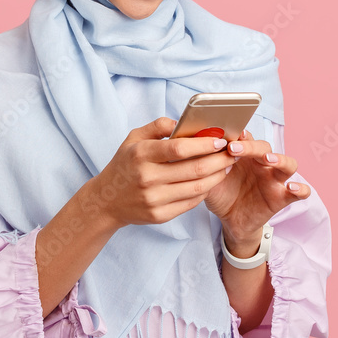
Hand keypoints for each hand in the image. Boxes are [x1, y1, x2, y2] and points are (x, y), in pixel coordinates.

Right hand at [87, 117, 235, 228]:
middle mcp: (147, 177)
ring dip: (217, 176)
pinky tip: (211, 181)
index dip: (204, 144)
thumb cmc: (124, 164)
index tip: (220, 140)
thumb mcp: (134, 138)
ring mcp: (153, 199)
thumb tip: (184, 122)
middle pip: (193, 169)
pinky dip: (205, 191)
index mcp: (141, 154)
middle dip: (218, 160)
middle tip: (231, 153)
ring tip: (226, 166)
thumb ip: (158, 126)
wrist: (106, 200)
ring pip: (197, 188)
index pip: (179, 149)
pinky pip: (190, 203)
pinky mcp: (159, 215)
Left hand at [203, 130, 309, 255]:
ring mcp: (274, 180)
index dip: (237, 135)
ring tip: (268, 159)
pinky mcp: (283, 197)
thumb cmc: (221, 194)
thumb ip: (206, 166)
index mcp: (245, 155)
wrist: (230, 220)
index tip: (225, 136)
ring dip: (280, 159)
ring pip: (288, 164)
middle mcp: (262, 164)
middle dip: (251, 146)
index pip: (246, 138)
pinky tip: (292, 188)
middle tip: (234, 149)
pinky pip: (300, 192)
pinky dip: (300, 189)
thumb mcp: (209, 179)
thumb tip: (194, 150)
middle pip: (264, 148)